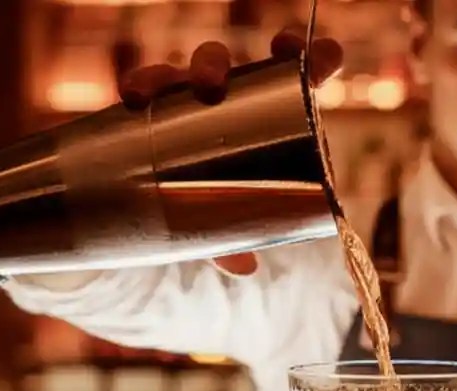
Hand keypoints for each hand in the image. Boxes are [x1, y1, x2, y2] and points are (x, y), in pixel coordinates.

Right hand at [117, 29, 343, 275]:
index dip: (315, 56)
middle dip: (221, 61)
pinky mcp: (152, 104)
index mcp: (265, 114)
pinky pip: (147, 84)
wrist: (146, 201)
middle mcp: (228, 96)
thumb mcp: (223, 223)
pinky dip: (140, 84)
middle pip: (233, 64)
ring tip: (190, 90)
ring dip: (189, 69)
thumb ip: (232, 239)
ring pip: (191, 67)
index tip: (324, 55)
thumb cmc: (205, 201)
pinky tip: (132, 96)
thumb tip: (245, 268)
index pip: (298, 73)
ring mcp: (190, 96)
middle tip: (214, 83)